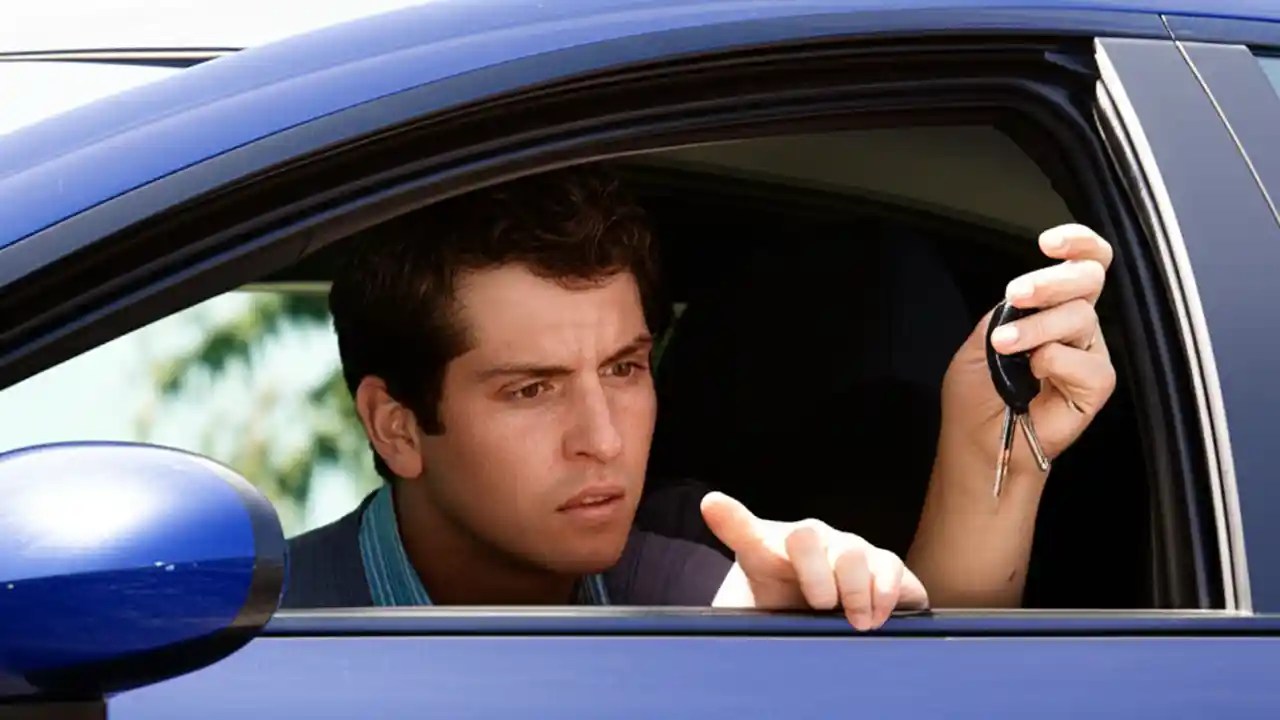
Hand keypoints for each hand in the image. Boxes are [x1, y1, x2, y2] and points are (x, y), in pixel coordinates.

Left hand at [701, 491, 928, 629]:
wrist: (835, 631)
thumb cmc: (791, 622)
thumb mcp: (760, 622)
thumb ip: (743, 617)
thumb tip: (732, 579)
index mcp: (766, 554)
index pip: (743, 532)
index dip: (730, 519)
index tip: (712, 505)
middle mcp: (807, 540)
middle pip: (805, 536)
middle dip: (814, 575)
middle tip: (818, 606)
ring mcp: (846, 546)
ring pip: (850, 554)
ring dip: (852, 592)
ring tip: (853, 623)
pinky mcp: (883, 562)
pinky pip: (886, 567)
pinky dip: (882, 596)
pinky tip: (874, 618)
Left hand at [941, 224, 1116, 474]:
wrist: (978, 441)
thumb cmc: (977, 394)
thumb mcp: (982, 338)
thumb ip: (1010, 311)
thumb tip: (1030, 295)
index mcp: (1052, 307)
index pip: (1084, 263)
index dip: (1079, 244)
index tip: (1048, 243)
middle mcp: (1075, 325)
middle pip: (1088, 280)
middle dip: (1051, 282)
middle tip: (1017, 293)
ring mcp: (1089, 353)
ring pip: (1080, 318)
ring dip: (1036, 330)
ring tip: (1004, 347)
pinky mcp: (1097, 386)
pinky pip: (1086, 362)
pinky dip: (1056, 363)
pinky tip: (1036, 377)